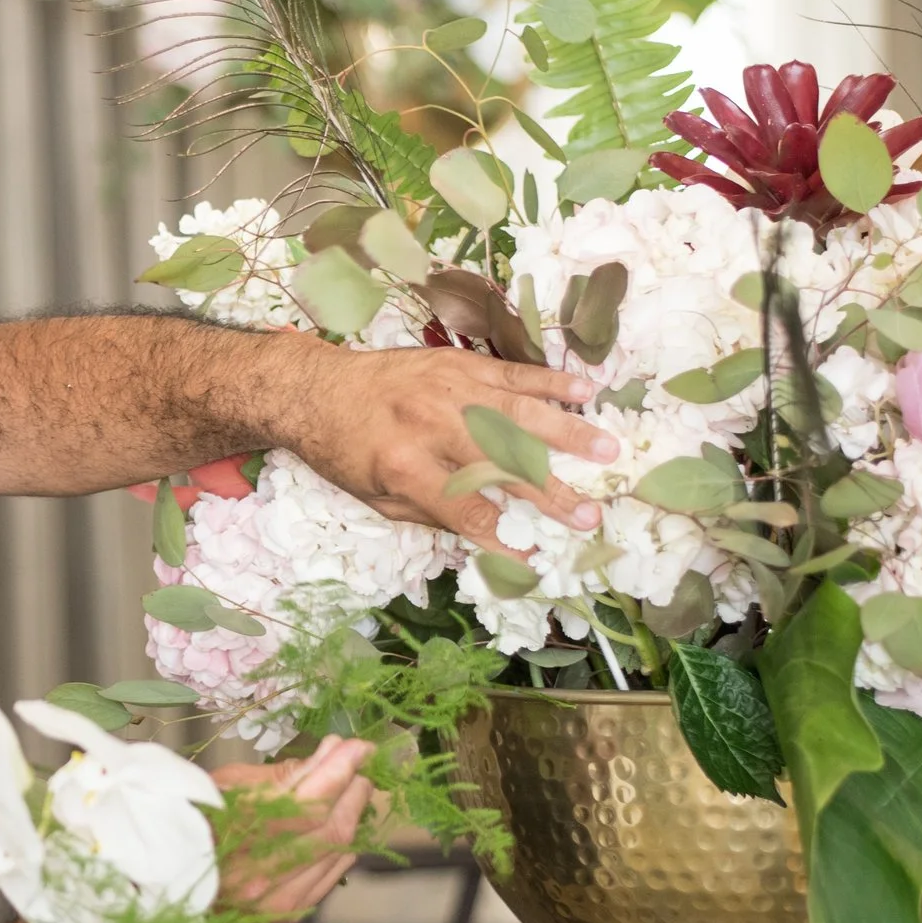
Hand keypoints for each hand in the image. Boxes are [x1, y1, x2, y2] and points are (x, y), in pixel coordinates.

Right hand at [210, 738, 372, 917]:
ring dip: (353, 816)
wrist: (169, 872)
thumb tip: (332, 753)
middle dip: (354, 791)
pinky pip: (332, 874)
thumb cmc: (194, 818)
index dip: (342, 770)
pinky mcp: (286, 911)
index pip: (311, 801)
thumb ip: (285, 773)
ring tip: (350, 791)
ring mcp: (275, 897)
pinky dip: (343, 845)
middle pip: (332, 828)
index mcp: (239, 833)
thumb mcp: (230, 783)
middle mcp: (261, 872)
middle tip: (359, 766)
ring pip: (339, 851)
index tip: (360, 747)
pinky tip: (339, 826)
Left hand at [299, 347, 617, 549]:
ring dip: (566, 433)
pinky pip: (510, 372)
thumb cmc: (344, 451)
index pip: (467, 511)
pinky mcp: (456, 363)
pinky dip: (549, 382)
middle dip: (548, 493)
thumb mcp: (376, 499)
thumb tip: (490, 535)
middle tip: (589, 516)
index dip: (503, 539)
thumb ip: (434, 515)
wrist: (314, 388)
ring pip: (517, 413)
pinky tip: (585, 392)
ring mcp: (446, 389)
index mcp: (403, 466)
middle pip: (501, 464)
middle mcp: (429, 425)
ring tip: (607, 451)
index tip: (536, 559)